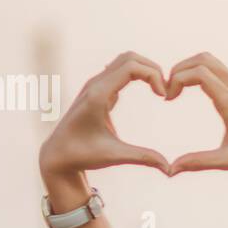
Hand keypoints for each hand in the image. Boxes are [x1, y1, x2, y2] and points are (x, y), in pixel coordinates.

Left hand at [38, 51, 169, 180]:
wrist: (58, 155)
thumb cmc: (83, 156)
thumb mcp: (115, 156)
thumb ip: (143, 158)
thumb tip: (170, 169)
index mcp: (98, 95)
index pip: (131, 67)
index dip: (154, 76)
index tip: (163, 96)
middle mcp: (95, 84)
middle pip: (130, 58)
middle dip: (153, 69)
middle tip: (166, 91)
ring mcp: (95, 84)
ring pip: (125, 61)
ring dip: (147, 70)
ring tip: (160, 90)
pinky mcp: (98, 89)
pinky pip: (121, 70)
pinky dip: (140, 74)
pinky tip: (151, 90)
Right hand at [164, 53, 227, 174]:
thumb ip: (198, 162)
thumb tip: (171, 169)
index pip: (200, 74)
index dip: (177, 80)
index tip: (168, 98)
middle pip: (202, 60)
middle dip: (179, 70)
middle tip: (168, 90)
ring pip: (209, 60)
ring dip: (188, 69)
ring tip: (176, 89)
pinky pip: (217, 68)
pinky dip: (199, 71)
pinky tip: (191, 90)